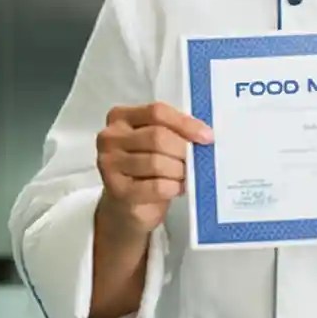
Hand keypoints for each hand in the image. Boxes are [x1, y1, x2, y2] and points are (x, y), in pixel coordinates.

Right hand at [96, 102, 213, 237]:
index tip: (207, 136)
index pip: (157, 112)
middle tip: (196, 161)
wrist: (126, 205)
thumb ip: (172, 132)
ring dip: (179, 171)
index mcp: (121, 117)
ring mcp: (109, 164)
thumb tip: (204, 135)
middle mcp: (110, 137)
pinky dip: (173, 187)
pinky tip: (176, 188)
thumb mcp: (156, 144)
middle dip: (183, 150)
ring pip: (156, 162)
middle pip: (157, 137)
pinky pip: (155, 186)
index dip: (185, 124)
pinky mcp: (117, 190)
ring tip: (185, 175)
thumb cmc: (145, 168)